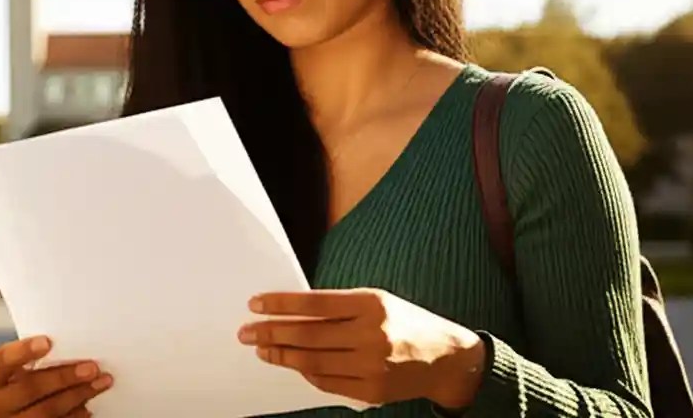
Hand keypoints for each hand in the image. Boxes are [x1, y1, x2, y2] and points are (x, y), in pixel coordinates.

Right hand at [0, 335, 113, 416]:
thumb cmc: (20, 391)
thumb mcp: (17, 376)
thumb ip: (34, 364)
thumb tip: (72, 346)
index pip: (3, 360)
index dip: (23, 351)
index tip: (47, 341)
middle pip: (30, 388)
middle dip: (63, 377)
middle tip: (91, 367)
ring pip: (46, 412)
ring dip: (78, 396)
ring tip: (101, 382)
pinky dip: (75, 416)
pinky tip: (88, 407)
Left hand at [239, 289, 485, 409]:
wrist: (446, 358)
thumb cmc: (407, 322)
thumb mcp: (378, 301)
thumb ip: (339, 306)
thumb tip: (291, 312)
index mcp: (372, 303)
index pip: (314, 303)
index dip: (280, 304)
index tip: (255, 303)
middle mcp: (372, 334)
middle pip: (308, 334)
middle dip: (271, 332)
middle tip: (246, 331)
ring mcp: (372, 365)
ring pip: (313, 361)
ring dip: (281, 355)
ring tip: (262, 348)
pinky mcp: (372, 390)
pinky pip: (327, 382)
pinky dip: (305, 372)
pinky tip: (291, 363)